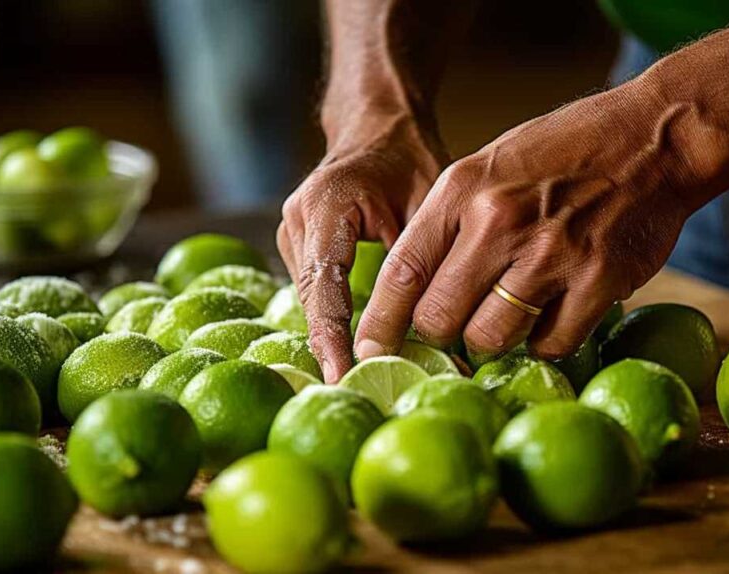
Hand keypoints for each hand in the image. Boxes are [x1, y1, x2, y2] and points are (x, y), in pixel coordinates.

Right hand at [279, 108, 448, 382]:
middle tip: (358, 392)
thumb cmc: (410, 159)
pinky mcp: (299, 245)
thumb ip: (423, 261)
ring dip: (334, 338)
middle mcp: (299, 219)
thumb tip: (436, 327)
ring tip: (360, 382)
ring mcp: (293, 232)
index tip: (340, 376)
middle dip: (333, 348)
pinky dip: (335, 320)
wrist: (378, 127)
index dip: (331, 335)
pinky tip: (357, 352)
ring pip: (312, 301)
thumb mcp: (427, 203)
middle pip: (313, 300)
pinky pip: (316, 292)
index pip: (324, 282)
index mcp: (327, 204)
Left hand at [354, 78, 712, 360]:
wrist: (654, 138)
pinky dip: (545, 342)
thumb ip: (449, 223)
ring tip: (506, 319)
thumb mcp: (489, 167)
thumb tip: (412, 291)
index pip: (401, 272)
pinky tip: (551, 317)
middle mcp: (499, 222)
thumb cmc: (565, 153)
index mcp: (463, 191)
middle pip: (440, 317)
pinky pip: (551, 342)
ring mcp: (551, 254)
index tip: (368, 350)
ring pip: (491, 337)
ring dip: (492, 341)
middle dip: (440, 336)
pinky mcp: (598, 280)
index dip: (380, 322)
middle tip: (452, 335)